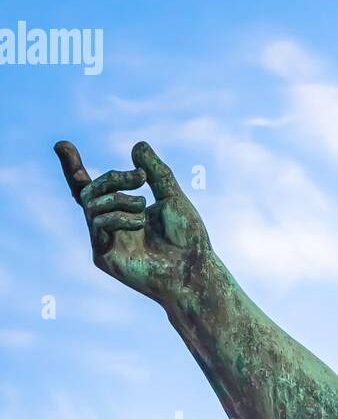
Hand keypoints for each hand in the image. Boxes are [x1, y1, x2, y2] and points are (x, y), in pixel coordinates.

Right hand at [55, 140, 210, 303]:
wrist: (194, 273)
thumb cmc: (188, 240)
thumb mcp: (172, 198)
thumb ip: (156, 173)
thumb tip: (138, 145)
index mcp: (123, 212)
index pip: (91, 188)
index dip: (73, 167)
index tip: (62, 145)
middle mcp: (110, 227)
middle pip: (91, 190)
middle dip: (113, 178)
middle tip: (140, 177)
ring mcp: (104, 242)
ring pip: (92, 205)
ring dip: (119, 199)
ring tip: (144, 207)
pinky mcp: (103, 257)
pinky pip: (98, 224)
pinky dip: (118, 217)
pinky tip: (140, 222)